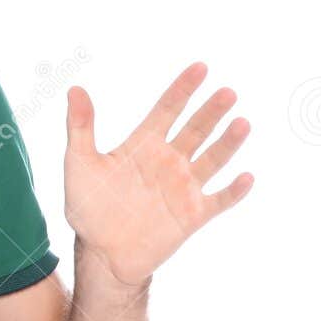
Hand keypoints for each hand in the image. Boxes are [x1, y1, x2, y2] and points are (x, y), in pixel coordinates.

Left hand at [64, 63, 253, 285]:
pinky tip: (246, 177)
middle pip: (196, 129)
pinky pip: (219, 200)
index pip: (168, 109)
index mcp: (144, 145)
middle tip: (227, 93)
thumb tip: (74, 89)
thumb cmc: (88, 207)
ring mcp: (184, 187)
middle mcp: (169, 161)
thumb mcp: (79, 163)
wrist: (101, 253)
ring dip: (228, 143)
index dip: (183, 89)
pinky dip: (234, 191)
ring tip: (242, 124)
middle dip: (211, 111)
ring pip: (213, 159)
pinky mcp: (193, 215)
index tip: (201, 68)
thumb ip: (80, 127)